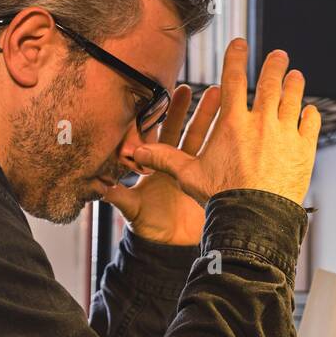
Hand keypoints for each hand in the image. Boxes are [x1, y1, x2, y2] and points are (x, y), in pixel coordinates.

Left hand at [101, 82, 221, 245]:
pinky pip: (216, 159)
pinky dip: (225, 144)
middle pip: (180, 130)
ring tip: (221, 96)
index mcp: (152, 165)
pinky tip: (237, 127)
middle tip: (193, 89)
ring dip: (209, 119)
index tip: (160, 98)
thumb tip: (98, 186)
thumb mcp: (133, 211)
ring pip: (200, 139)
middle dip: (187, 109)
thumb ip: (119, 197)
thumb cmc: (150, 227)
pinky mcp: (207, 180)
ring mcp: (192, 170)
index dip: (158, 116)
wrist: (173, 247)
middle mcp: (172, 163)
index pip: (154, 134)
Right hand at [131, 40, 320, 210]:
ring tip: (296, 76)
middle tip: (280, 55)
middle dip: (275, 65)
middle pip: (270, 83)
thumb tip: (135, 153)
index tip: (240, 43)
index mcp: (232, 122)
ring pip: (293, 100)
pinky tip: (310, 112)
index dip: (236, 57)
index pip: (234, 78)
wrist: (255, 218)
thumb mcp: (190, 176)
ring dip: (295, 85)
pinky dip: (310, 116)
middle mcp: (261, 122)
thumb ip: (166, 159)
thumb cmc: (221, 197)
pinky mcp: (304, 150)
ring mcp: (286, 134)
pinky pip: (310, 125)